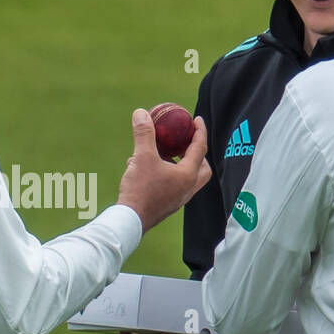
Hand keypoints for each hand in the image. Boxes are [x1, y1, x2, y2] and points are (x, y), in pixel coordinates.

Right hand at [116, 109, 210, 233]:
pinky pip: (175, 186)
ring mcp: (179, 199)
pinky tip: (149, 170)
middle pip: (202, 168)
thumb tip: (141, 113)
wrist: (130, 220)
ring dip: (181, 164)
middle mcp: (188, 188)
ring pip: (188, 178)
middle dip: (197, 153)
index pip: (200, 148)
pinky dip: (169, 175)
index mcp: (188, 175)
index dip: (199, 131)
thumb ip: (144, 133)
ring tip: (165, 154)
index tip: (197, 120)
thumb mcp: (142, 156)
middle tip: (186, 141)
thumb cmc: (140, 189)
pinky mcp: (168, 206)